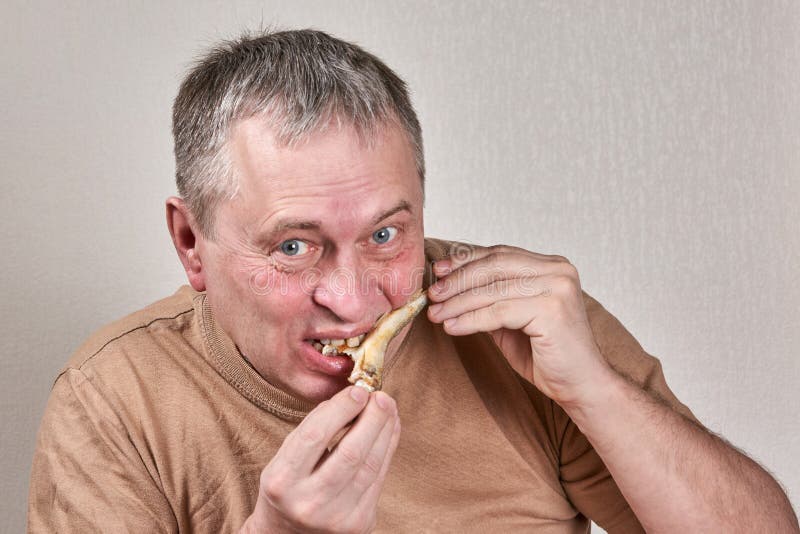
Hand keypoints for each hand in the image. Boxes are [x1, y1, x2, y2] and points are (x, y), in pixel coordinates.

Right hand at [241, 386, 400, 533]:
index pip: (315, 436)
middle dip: (371, 419)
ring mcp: (337, 518)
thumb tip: (350, 398)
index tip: (357, 390)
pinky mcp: (360, 524)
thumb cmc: (287, 487)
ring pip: (370, 465)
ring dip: (385, 431)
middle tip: (381, 396)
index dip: (341, 410)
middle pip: (350, 452)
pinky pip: (378, 479)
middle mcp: (308, 503)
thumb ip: (314, 430)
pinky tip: (390, 430)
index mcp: (282, 482)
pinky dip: (387, 449)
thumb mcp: (284, 459)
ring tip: (389, 408)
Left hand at [426, 244, 613, 407]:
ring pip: (493, 289)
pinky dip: (471, 319)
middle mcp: (558, 270)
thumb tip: (449, 286)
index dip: (466, 261)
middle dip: (458, 280)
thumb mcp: (513, 319)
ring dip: (459, 302)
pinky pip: (499, 312)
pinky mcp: (552, 310)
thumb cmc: (548, 354)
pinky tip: (452, 327)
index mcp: (552, 265)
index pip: (500, 254)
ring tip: (436, 314)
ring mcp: (558, 288)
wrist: (582, 386)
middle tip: (432, 294)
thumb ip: (491, 298)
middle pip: (494, 266)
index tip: (439, 271)